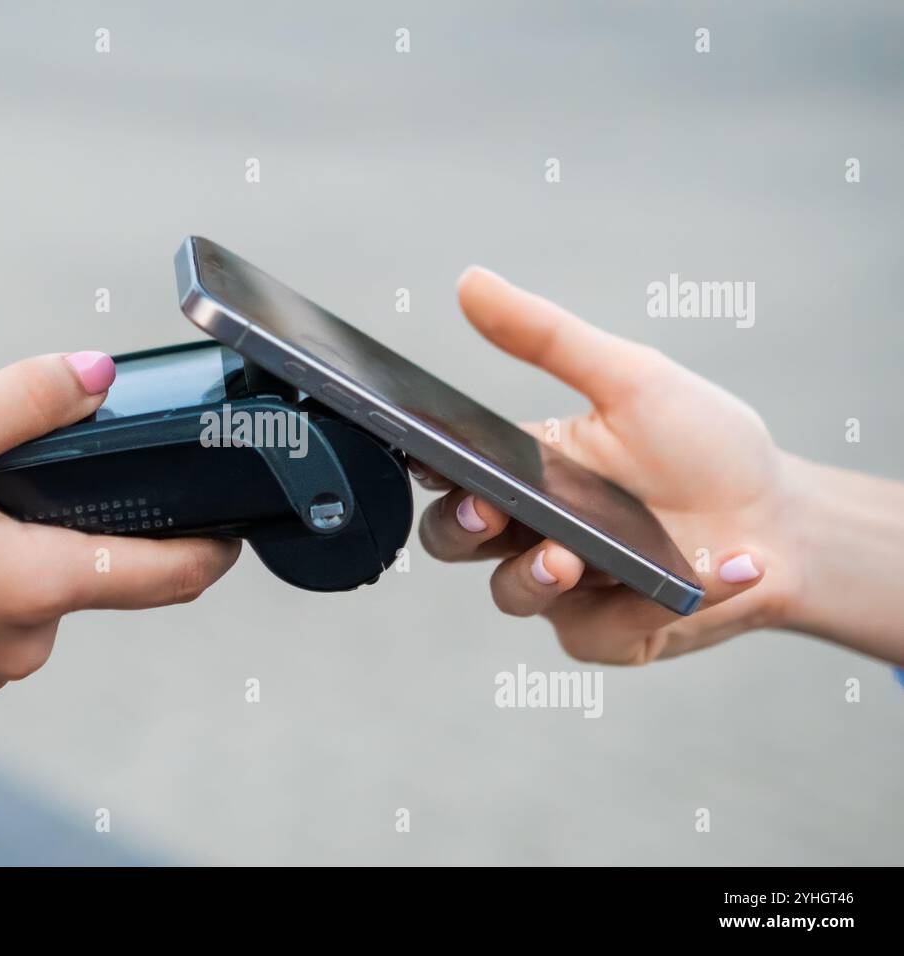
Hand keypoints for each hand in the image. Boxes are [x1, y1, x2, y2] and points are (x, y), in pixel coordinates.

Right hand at [0, 352, 239, 698]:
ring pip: (47, 577)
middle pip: (100, 561)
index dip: (216, 546)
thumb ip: (23, 399)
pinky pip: (6, 600)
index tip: (240, 520)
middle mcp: (28, 637)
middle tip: (14, 463)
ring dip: (24, 530)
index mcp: (37, 587)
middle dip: (78, 506)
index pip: (171, 576)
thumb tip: (96, 374)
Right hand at [416, 269, 797, 663]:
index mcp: (527, 468)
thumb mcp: (630, 380)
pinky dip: (645, 606)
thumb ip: (546, 337)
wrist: (785, 523)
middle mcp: (532, 528)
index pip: (452, 469)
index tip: (428, 454)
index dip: (429, 466)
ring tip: (573, 558)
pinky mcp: (608, 634)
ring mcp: (565, 588)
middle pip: (453, 539)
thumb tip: (471, 281)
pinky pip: (595, 632)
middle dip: (459, 528)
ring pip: (511, 592)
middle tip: (488, 510)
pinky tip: (705, 572)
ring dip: (536, 576)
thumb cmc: (705, 448)